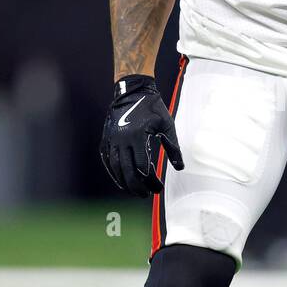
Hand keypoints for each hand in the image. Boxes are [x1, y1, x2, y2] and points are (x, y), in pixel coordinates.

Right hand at [100, 75, 183, 196]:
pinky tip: (121, 180)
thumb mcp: (167, 125)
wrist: (132, 91)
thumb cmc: (152, 107)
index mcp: (138, 136)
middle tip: (145, 195)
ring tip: (134, 191)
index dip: (150, 181)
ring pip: (115, 168)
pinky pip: (107, 160)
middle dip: (136, 187)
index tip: (158, 187)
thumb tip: (180, 167)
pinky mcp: (106, 139)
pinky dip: (113, 172)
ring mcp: (112, 139)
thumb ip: (173, 147)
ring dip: (124, 182)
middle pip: (127, 171)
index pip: (143, 166)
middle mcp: (122, 139)